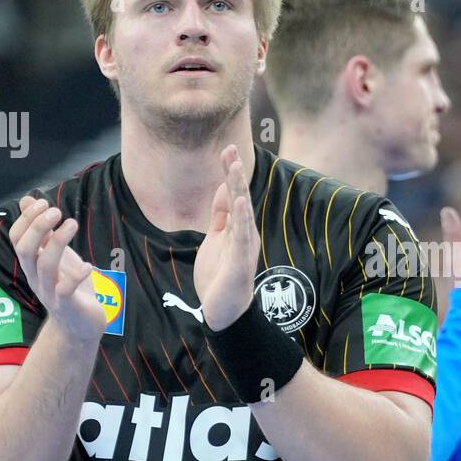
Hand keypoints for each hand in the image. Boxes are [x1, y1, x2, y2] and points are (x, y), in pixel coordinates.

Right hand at [9, 195, 105, 343]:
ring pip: (45, 265)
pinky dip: (75, 276)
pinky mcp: (68, 306)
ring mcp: (50, 292)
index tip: (43, 202)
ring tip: (72, 223)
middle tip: (56, 211)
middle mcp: (36, 277)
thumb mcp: (56, 255)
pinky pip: (65, 290)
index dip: (27, 219)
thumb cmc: (68, 287)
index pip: (17, 238)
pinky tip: (87, 265)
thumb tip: (28, 200)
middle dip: (37, 227)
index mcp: (32, 264)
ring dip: (58, 242)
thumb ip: (43, 231)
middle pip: (25, 249)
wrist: (79, 327)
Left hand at [194, 145, 259, 330]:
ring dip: (239, 189)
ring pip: (243, 213)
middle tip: (231, 149)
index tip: (227, 149)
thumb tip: (224, 187)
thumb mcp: (216, 239)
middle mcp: (244, 234)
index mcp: (236, 228)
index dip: (230, 173)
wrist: (224, 311)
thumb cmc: (220, 276)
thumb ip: (220, 216)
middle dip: (235, 173)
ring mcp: (244, 247)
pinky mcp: (241, 261)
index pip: (234, 194)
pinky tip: (240, 201)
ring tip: (235, 168)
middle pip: (240, 197)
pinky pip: (242, 236)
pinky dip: (241, 218)